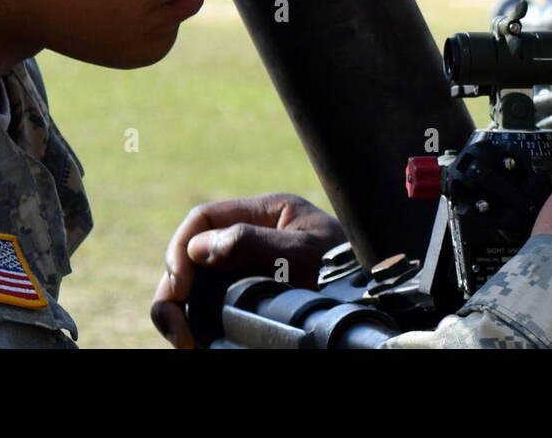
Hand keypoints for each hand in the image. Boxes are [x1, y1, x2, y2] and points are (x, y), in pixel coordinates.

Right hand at [150, 192, 346, 348]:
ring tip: (185, 339)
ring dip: (182, 309)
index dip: (182, 248)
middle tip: (176, 327)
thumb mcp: (304, 251)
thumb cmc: (350, 267)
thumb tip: (198, 248)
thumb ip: (253, 243)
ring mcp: (250, 268)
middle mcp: (253, 236)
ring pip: (197, 284)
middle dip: (174, 287)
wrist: (377, 300)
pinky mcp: (252, 295)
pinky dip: (198, 320)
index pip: (204, 218)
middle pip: (191, 255)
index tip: (181, 284)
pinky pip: (212, 304)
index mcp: (266, 212)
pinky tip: (197, 338)